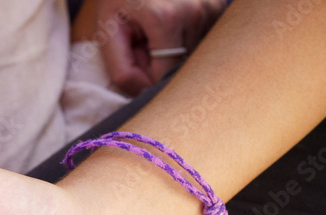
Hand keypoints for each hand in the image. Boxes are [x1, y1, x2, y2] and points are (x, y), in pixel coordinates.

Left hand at [74, 0, 226, 94]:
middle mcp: (194, 12)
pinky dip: (187, 40)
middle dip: (160, 65)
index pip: (163, 75)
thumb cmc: (119, 0)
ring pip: (193, 55)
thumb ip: (121, 70)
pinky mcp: (218, 7)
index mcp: (165, 19)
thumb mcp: (107, 32)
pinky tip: (174, 27)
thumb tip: (144, 94)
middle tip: (144, 44)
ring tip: (157, 32)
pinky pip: (203, 41)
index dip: (147, 78)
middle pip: (180, 66)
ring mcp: (211, 8)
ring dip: (174, 52)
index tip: (135, 61)